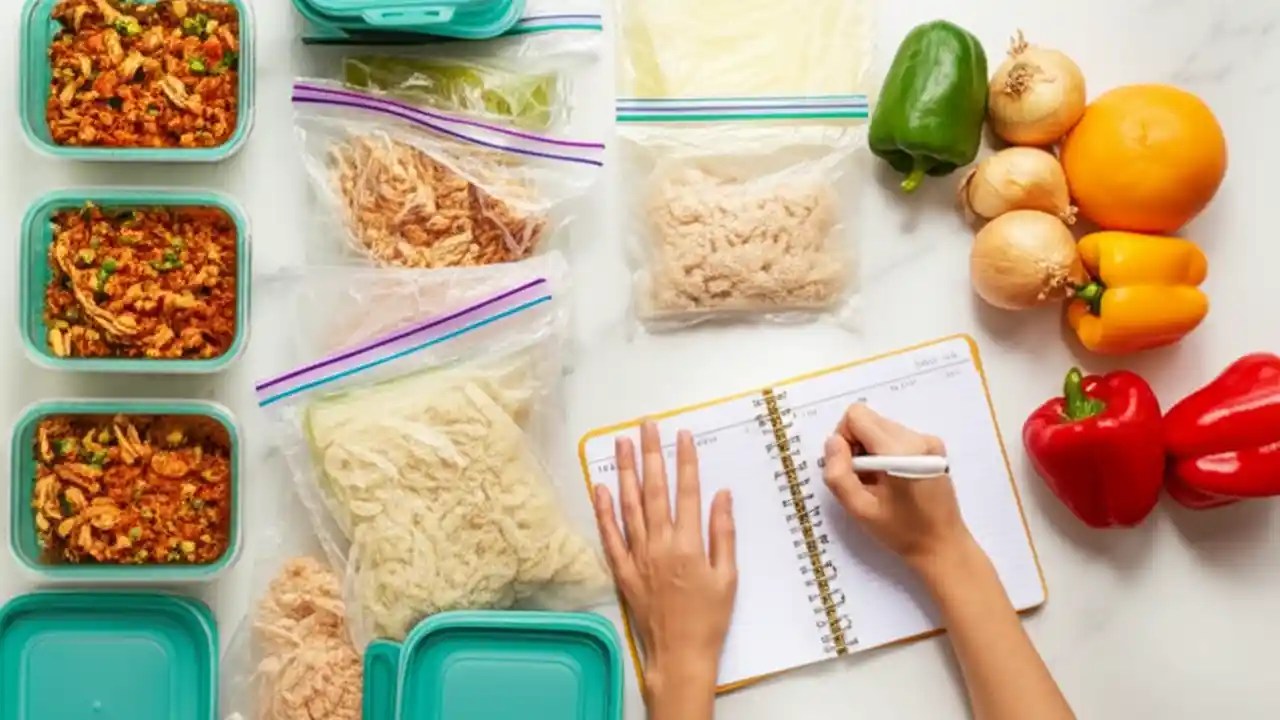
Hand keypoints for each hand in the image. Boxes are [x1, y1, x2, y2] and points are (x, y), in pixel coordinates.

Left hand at [592, 422, 736, 708]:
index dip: (685, 461)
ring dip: (627, 472)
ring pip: (630, 506)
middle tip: (647, 426)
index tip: (683, 435)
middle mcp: (661, 545)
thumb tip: (721, 495)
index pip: (687, 492)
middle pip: (655, 490)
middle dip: (651, 455)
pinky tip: (601, 487)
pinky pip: (610, 536)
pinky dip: (604, 511)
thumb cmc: (710, 619)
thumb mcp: (728, 576)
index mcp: (690, 544)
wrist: (680, 655)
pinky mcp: (624, 571)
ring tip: (623, 444)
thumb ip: (723, 533)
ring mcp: (639, 557)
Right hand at [822, 404, 973, 575]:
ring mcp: (928, 440)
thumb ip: (838, 474)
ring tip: (879, 483)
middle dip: (857, 445)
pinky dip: (885, 453)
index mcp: (901, 450)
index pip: (856, 415)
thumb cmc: (901, 531)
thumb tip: (832, 442)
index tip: (850, 469)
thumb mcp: (860, 509)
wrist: (943, 545)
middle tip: (863, 480)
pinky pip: (895, 437)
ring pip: (880, 427)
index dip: (844, 439)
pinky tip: (892, 480)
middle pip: (869, 419)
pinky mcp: (933, 446)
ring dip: (871, 451)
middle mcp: (917, 437)